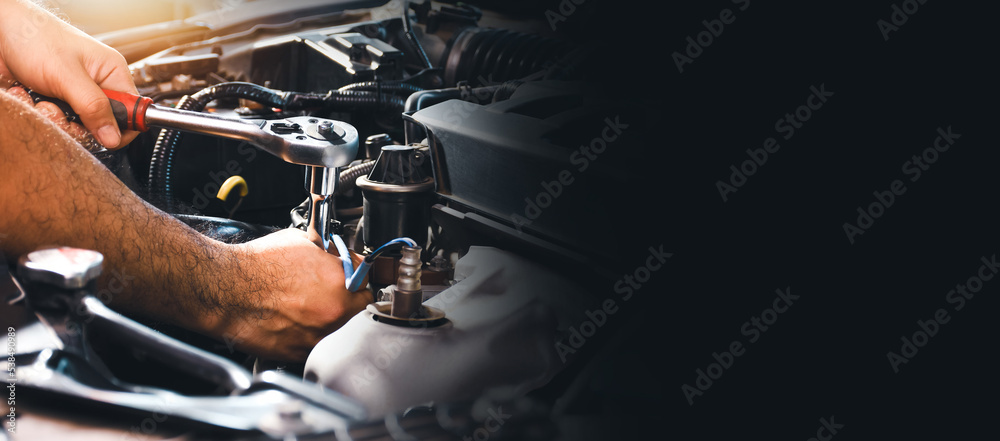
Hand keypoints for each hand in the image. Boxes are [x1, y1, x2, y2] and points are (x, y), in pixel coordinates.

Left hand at [0, 0, 137, 148]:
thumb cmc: (35, 37)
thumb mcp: (67, 74)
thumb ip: (93, 107)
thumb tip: (114, 137)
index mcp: (111, 74)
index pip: (132, 113)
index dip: (120, 128)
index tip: (100, 133)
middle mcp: (95, 88)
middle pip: (100, 127)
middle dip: (75, 126)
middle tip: (56, 110)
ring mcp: (73, 96)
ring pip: (74, 128)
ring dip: (51, 119)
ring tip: (38, 101)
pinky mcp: (52, 102)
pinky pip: (52, 123)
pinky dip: (35, 113)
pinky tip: (25, 95)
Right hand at [212, 229, 371, 361]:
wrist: (222, 289)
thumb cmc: (255, 265)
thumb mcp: (303, 241)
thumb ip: (330, 253)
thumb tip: (340, 256)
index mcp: (339, 282)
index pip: (367, 282)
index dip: (357, 277)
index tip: (350, 277)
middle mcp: (332, 312)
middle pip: (357, 308)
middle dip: (346, 298)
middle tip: (326, 291)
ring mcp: (316, 335)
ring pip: (337, 328)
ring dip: (327, 318)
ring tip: (302, 305)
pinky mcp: (298, 352)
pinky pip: (315, 343)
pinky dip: (308, 334)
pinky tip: (290, 320)